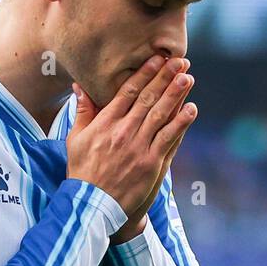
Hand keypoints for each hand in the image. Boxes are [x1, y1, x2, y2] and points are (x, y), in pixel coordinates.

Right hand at [66, 55, 195, 223]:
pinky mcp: (151, 164)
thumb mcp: (76, 139)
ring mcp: (139, 148)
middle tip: (179, 61)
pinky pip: (169, 139)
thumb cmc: (82, 172)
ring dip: (176, 95)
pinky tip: (191, 109)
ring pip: (161, 116)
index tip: (157, 59)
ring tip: (188, 78)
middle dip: (165, 78)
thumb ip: (83, 111)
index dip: (145, 74)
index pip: (128, 92)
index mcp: (105, 124)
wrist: (92, 206)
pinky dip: (181, 124)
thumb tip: (79, 86)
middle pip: (148, 99)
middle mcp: (123, 133)